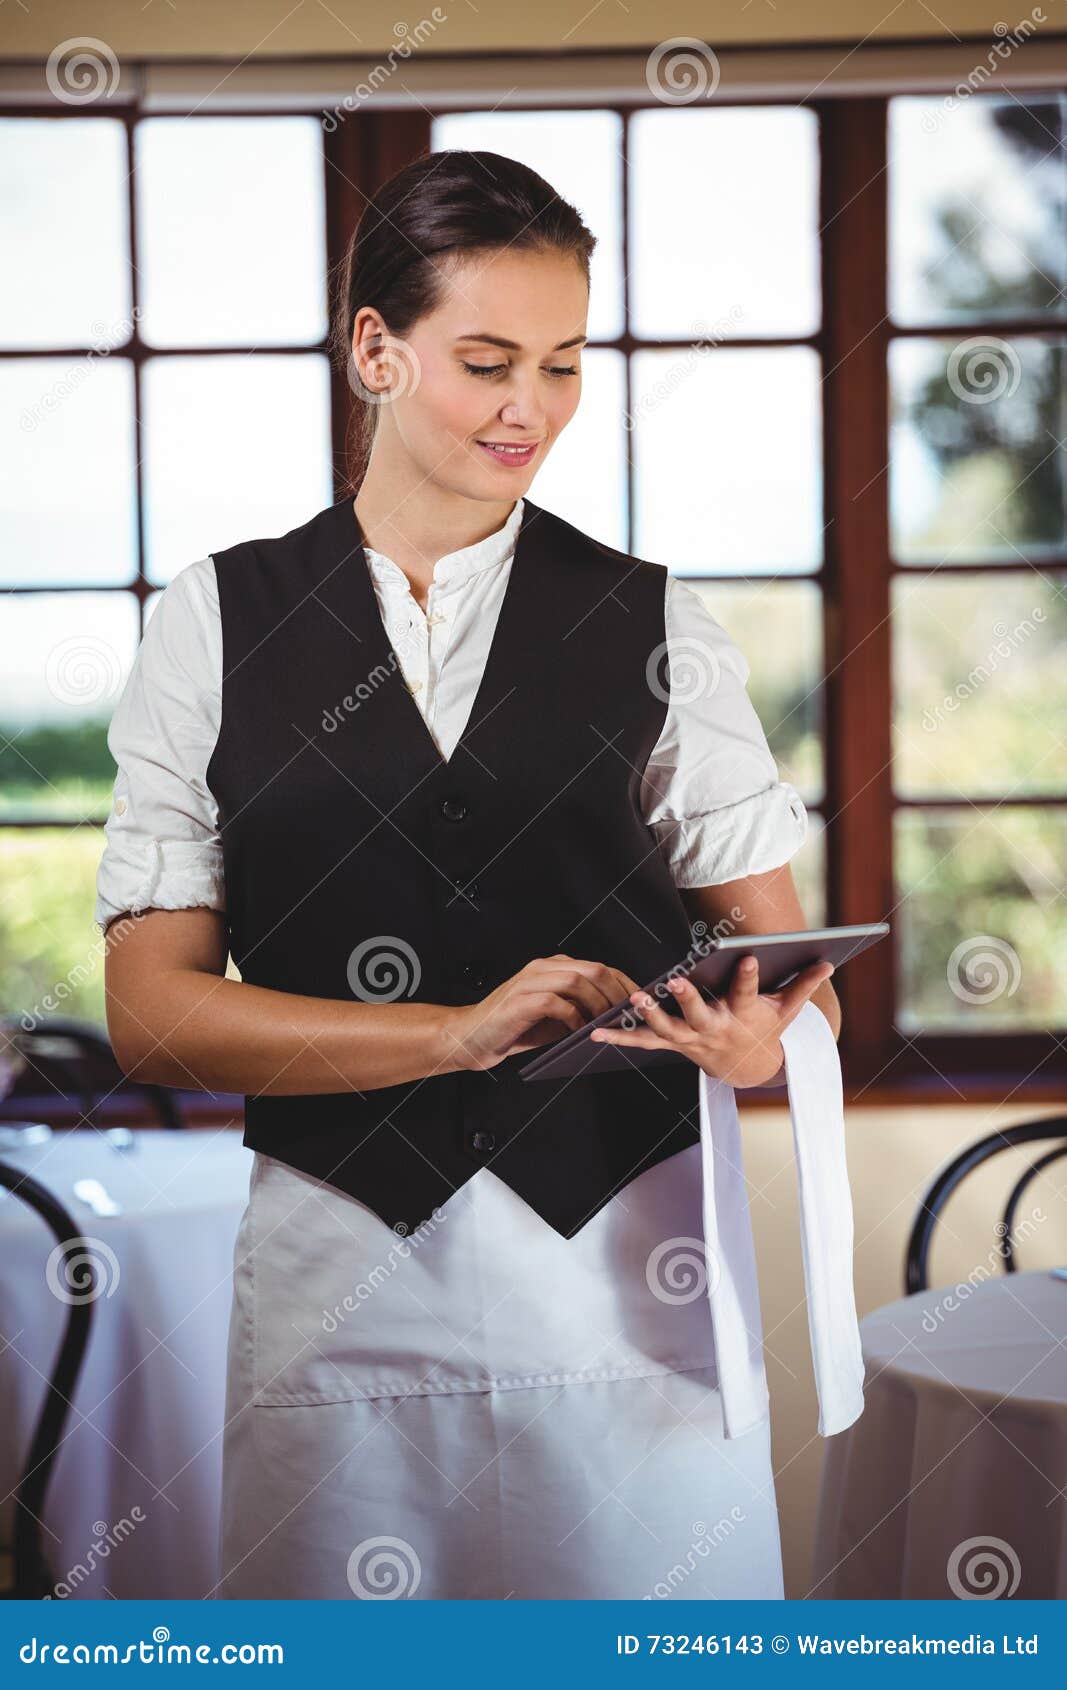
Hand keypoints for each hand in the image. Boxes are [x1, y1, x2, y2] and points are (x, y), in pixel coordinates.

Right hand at [442, 955, 643, 1072]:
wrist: (473, 1036)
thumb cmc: (515, 1027)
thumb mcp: (556, 1016)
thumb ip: (581, 1009)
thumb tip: (616, 1016)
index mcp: (554, 967)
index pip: (600, 967)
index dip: (624, 984)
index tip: (639, 1004)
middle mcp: (543, 968)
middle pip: (594, 969)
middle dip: (617, 994)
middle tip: (627, 1016)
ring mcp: (531, 981)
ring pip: (578, 981)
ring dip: (598, 1005)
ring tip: (605, 1024)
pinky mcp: (521, 1000)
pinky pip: (557, 1003)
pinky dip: (574, 1018)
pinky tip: (578, 1031)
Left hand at [588, 953, 834, 1087]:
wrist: (746, 1068)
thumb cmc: (765, 1029)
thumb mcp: (786, 1010)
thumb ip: (803, 985)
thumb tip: (829, 961)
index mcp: (742, 1015)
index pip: (746, 993)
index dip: (747, 977)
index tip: (746, 957)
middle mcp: (713, 1028)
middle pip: (699, 1013)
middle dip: (688, 998)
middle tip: (676, 980)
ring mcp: (689, 1039)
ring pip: (667, 1028)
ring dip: (649, 1014)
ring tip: (635, 997)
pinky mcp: (671, 1044)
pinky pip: (643, 1042)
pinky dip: (620, 1037)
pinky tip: (595, 1032)